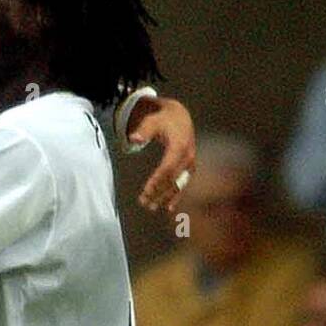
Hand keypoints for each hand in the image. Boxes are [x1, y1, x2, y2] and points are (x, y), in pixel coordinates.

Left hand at [129, 96, 196, 213]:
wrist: (179, 117)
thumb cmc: (162, 120)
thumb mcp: (151, 122)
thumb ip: (143, 131)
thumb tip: (134, 139)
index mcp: (180, 145)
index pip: (168, 168)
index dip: (157, 181)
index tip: (145, 192)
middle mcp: (188, 155)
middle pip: (173, 178)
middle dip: (159, 192)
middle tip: (143, 203)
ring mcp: (191, 162)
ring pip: (179, 184)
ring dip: (166, 197)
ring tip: (151, 207)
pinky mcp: (190, 167)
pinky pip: (184, 184)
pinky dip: (177, 196)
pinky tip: (169, 208)